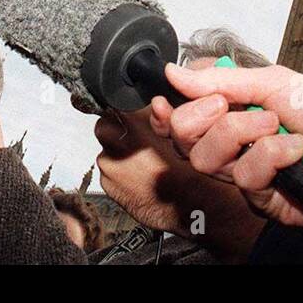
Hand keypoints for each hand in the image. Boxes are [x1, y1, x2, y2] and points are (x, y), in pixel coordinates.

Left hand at [95, 107, 263, 259]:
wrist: (193, 202)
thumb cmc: (189, 164)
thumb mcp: (179, 124)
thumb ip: (158, 109)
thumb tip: (153, 100)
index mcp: (126, 120)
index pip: (112, 105)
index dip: (127, 112)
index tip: (138, 121)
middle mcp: (111, 142)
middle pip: (108, 127)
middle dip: (122, 132)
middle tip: (144, 142)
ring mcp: (108, 165)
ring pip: (110, 151)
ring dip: (123, 154)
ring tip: (148, 162)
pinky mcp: (109, 186)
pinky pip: (112, 174)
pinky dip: (124, 174)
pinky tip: (144, 177)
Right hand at [151, 63, 302, 230]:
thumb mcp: (272, 81)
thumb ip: (218, 79)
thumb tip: (172, 71)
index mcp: (234, 112)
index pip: (183, 115)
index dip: (167, 111)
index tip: (165, 101)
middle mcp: (236, 144)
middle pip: (185, 139)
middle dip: (205, 117)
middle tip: (231, 106)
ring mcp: (248, 173)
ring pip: (206, 159)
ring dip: (242, 134)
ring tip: (276, 126)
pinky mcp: (263, 201)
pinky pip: (243, 178)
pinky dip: (270, 157)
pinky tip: (294, 151)